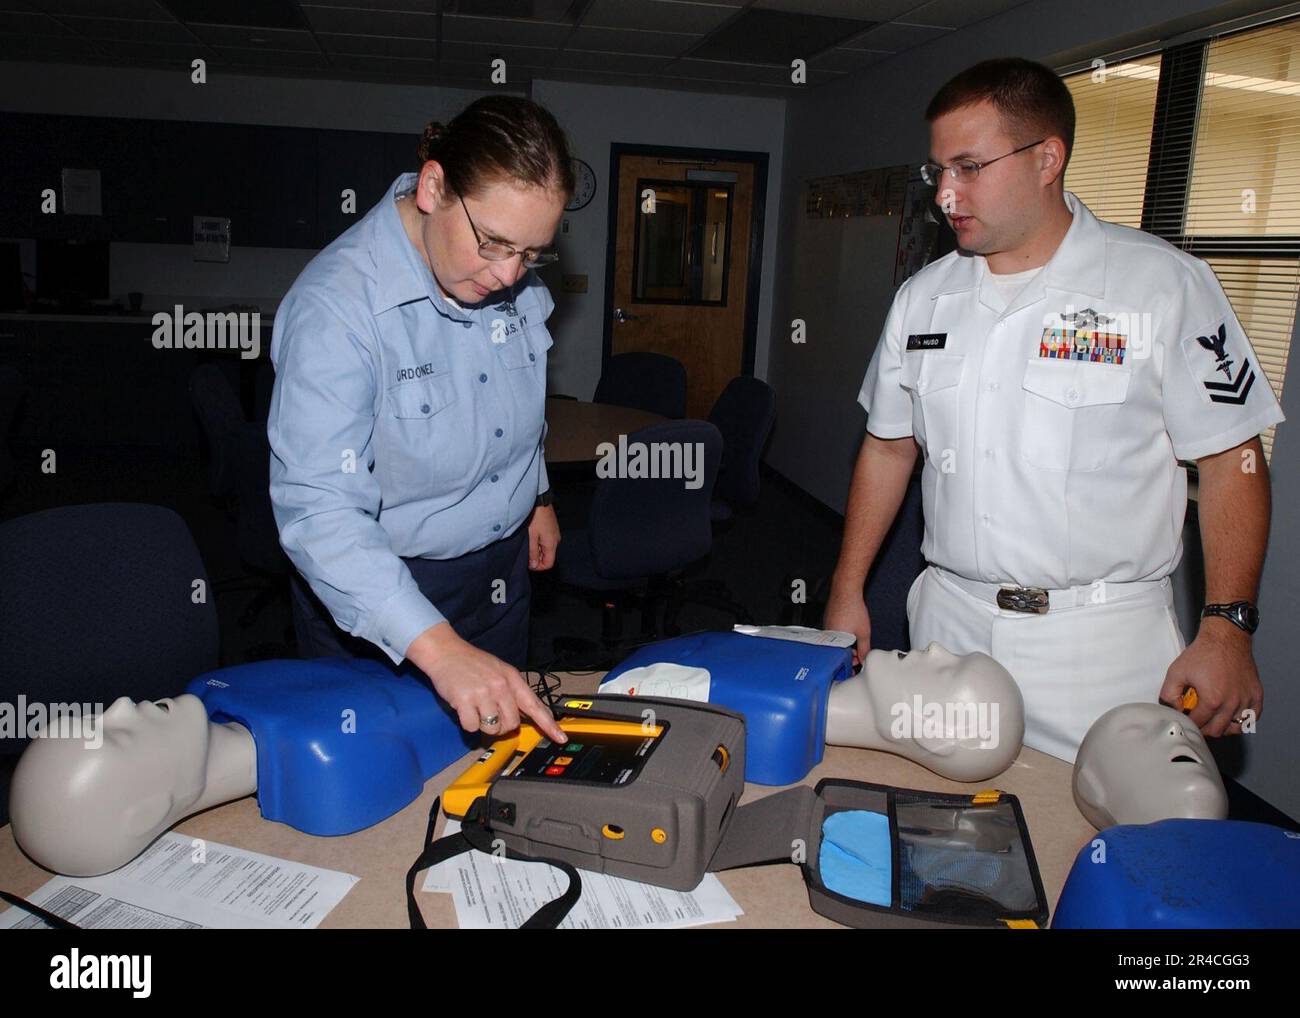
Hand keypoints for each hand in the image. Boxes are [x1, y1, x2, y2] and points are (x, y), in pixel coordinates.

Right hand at [407, 622, 566, 742]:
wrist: (445, 652)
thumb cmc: (471, 663)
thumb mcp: (499, 671)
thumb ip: (512, 691)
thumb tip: (526, 713)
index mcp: (512, 678)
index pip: (535, 705)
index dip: (549, 724)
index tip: (560, 737)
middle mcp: (500, 686)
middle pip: (512, 723)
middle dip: (502, 726)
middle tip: (491, 715)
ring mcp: (483, 693)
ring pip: (493, 728)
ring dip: (484, 725)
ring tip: (476, 708)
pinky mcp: (465, 700)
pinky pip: (472, 727)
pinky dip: (468, 722)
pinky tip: (464, 708)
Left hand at [527, 504, 559, 569]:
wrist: (540, 500)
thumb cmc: (535, 517)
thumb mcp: (531, 537)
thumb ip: (532, 552)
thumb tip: (534, 565)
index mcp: (552, 544)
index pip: (548, 564)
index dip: (538, 567)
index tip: (527, 562)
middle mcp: (556, 540)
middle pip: (547, 556)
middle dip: (536, 557)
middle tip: (525, 549)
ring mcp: (555, 534)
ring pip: (546, 548)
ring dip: (537, 549)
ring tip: (528, 540)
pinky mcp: (552, 528)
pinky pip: (546, 541)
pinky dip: (539, 541)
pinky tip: (532, 535)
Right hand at [824, 580, 871, 668]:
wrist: (845, 591)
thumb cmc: (852, 608)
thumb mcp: (863, 633)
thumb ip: (864, 649)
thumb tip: (864, 659)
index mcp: (834, 642)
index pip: (840, 659)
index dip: (850, 663)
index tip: (856, 665)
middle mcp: (826, 637)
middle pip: (837, 652)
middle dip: (849, 654)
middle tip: (859, 655)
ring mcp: (825, 628)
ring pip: (835, 643)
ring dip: (846, 645)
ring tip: (856, 641)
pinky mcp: (827, 622)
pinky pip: (833, 634)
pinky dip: (841, 637)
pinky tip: (850, 632)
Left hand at [1159, 620, 1262, 736]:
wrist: (1225, 638)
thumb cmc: (1202, 654)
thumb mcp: (1176, 672)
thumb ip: (1169, 695)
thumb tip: (1174, 710)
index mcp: (1212, 700)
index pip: (1197, 724)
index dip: (1187, 722)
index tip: (1184, 716)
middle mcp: (1232, 704)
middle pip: (1216, 730)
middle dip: (1203, 728)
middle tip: (1197, 719)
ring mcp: (1247, 700)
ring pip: (1235, 728)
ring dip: (1221, 727)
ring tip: (1212, 717)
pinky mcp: (1257, 695)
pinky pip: (1252, 719)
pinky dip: (1241, 721)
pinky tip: (1230, 714)